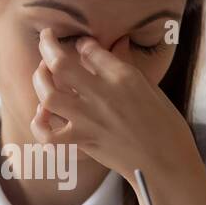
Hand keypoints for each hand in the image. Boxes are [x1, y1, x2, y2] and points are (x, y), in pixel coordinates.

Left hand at [29, 28, 198, 183]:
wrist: (166, 164)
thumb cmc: (165, 125)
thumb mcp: (150, 87)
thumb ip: (127, 65)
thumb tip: (118, 43)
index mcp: (123, 77)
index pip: (89, 49)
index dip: (81, 43)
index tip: (81, 44)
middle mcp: (102, 95)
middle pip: (60, 64)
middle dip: (47, 46)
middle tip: (46, 40)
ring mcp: (89, 120)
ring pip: (48, 95)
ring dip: (39, 81)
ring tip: (42, 74)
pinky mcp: (83, 142)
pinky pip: (50, 135)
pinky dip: (40, 125)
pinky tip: (42, 115)